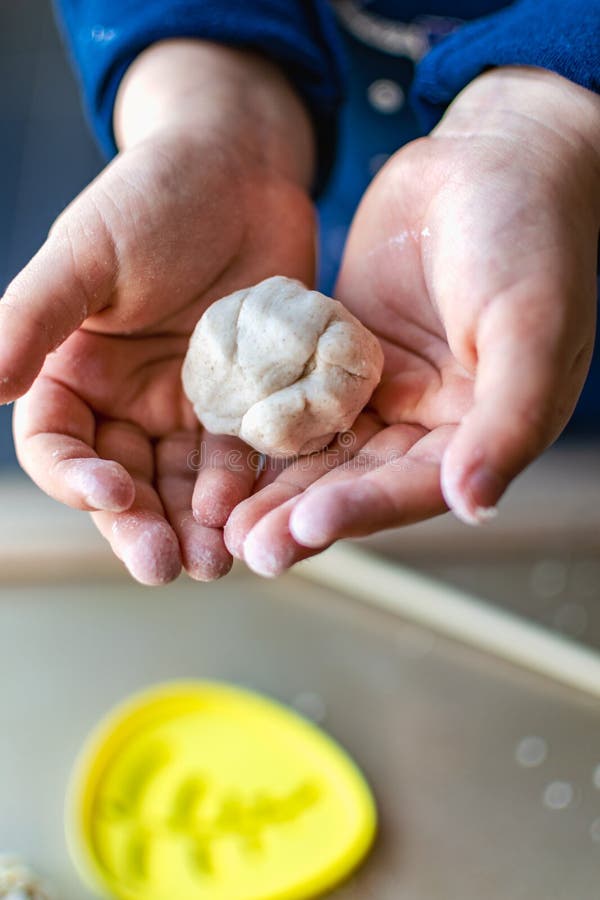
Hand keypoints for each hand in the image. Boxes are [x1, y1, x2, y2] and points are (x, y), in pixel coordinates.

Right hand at [2, 41, 314, 583]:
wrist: (242, 171)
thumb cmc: (155, 195)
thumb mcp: (87, 252)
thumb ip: (34, 318)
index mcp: (76, 372)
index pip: (59, 444)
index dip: (77, 480)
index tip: (114, 494)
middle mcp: (128, 400)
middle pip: (124, 480)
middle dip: (142, 525)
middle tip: (167, 565)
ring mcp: (188, 406)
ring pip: (184, 482)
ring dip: (197, 524)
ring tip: (218, 559)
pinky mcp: (244, 403)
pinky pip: (243, 455)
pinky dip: (248, 486)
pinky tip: (262, 512)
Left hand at [226, 66, 599, 576]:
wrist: (490, 157)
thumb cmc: (530, 235)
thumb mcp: (530, 326)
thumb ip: (509, 418)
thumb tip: (475, 503)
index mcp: (482, 429)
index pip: (419, 486)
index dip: (365, 509)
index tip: (308, 528)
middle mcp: (430, 420)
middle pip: (362, 480)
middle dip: (306, 514)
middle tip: (251, 547)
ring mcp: (382, 387)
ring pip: (324, 448)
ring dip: (278, 484)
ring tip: (227, 520)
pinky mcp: (342, 354)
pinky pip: (299, 394)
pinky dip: (265, 422)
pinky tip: (223, 448)